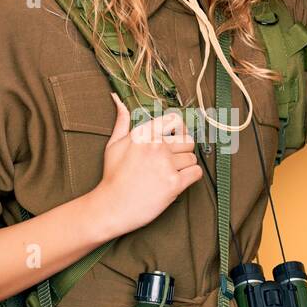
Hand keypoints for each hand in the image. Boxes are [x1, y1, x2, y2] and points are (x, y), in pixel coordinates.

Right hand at [90, 93, 202, 235]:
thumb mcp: (113, 144)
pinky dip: (191, 177)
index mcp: (144, 134)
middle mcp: (156, 146)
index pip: (175, 120)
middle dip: (183, 151)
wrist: (111, 206)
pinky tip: (179, 181)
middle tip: (173, 161)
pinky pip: (196, 173)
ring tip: (171, 174)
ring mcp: (165, 165)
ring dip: (186, 166)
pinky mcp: (173, 184)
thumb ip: (122, 122)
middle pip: (188, 140)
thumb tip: (118, 100)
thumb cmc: (113, 176)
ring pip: (192, 158)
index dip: (180, 130)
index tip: (176, 139)